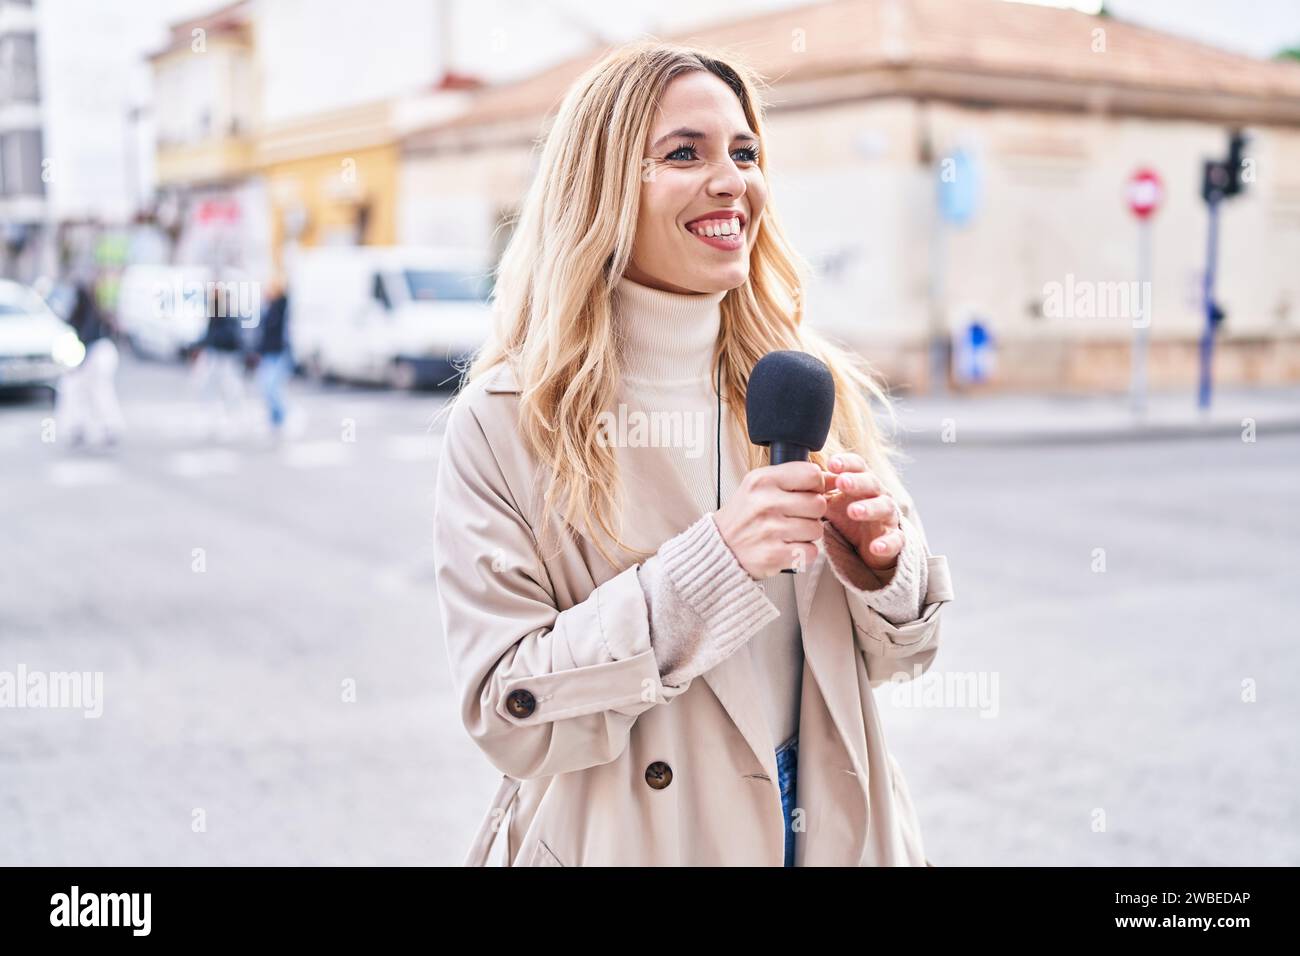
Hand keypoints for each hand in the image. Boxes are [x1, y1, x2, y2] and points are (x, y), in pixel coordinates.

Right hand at [713, 461, 826, 577]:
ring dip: (808, 534)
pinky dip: (803, 552)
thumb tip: (834, 479)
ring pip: (817, 529)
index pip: (812, 474)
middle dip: (813, 513)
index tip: (806, 493)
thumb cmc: (744, 516)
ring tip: (789, 533)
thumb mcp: (759, 486)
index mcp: (762, 480)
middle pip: (819, 503)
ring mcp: (769, 530)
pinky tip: (788, 547)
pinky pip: (811, 551)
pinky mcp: (773, 555)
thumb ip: (792, 478)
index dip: (816, 485)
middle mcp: (765, 503)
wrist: (720, 547)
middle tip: (796, 516)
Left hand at [821, 453, 903, 572]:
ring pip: (884, 507)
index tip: (832, 463)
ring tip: (853, 511)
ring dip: (870, 508)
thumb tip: (802, 476)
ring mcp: (888, 517)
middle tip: (842, 482)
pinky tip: (875, 547)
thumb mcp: (831, 502)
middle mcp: (879, 495)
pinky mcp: (895, 539)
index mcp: (863, 482)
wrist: (869, 544)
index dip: (847, 463)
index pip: (858, 466)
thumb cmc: (848, 516)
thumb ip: (819, 490)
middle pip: (872, 483)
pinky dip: (886, 544)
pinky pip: (895, 541)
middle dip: (857, 482)